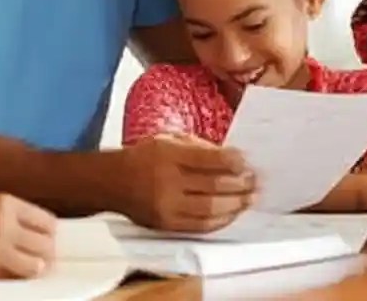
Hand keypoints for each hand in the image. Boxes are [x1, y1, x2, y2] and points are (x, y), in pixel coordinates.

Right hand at [0, 194, 56, 278]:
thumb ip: (7, 217)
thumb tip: (33, 236)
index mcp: (4, 201)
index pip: (47, 221)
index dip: (48, 236)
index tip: (42, 244)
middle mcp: (4, 221)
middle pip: (47, 243)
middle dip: (46, 255)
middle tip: (38, 262)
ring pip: (39, 263)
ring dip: (35, 269)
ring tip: (24, 270)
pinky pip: (16, 277)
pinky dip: (17, 278)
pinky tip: (8, 276)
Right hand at [122, 134, 256, 232]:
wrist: (111, 182)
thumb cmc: (143, 157)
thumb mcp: (168, 140)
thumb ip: (198, 147)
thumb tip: (232, 158)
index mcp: (167, 155)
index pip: (208, 159)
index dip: (233, 162)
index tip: (246, 162)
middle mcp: (167, 181)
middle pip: (214, 185)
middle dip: (240, 184)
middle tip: (254, 181)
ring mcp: (167, 206)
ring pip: (211, 208)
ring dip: (236, 204)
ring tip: (250, 198)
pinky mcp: (167, 224)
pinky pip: (201, 226)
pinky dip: (221, 220)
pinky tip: (232, 213)